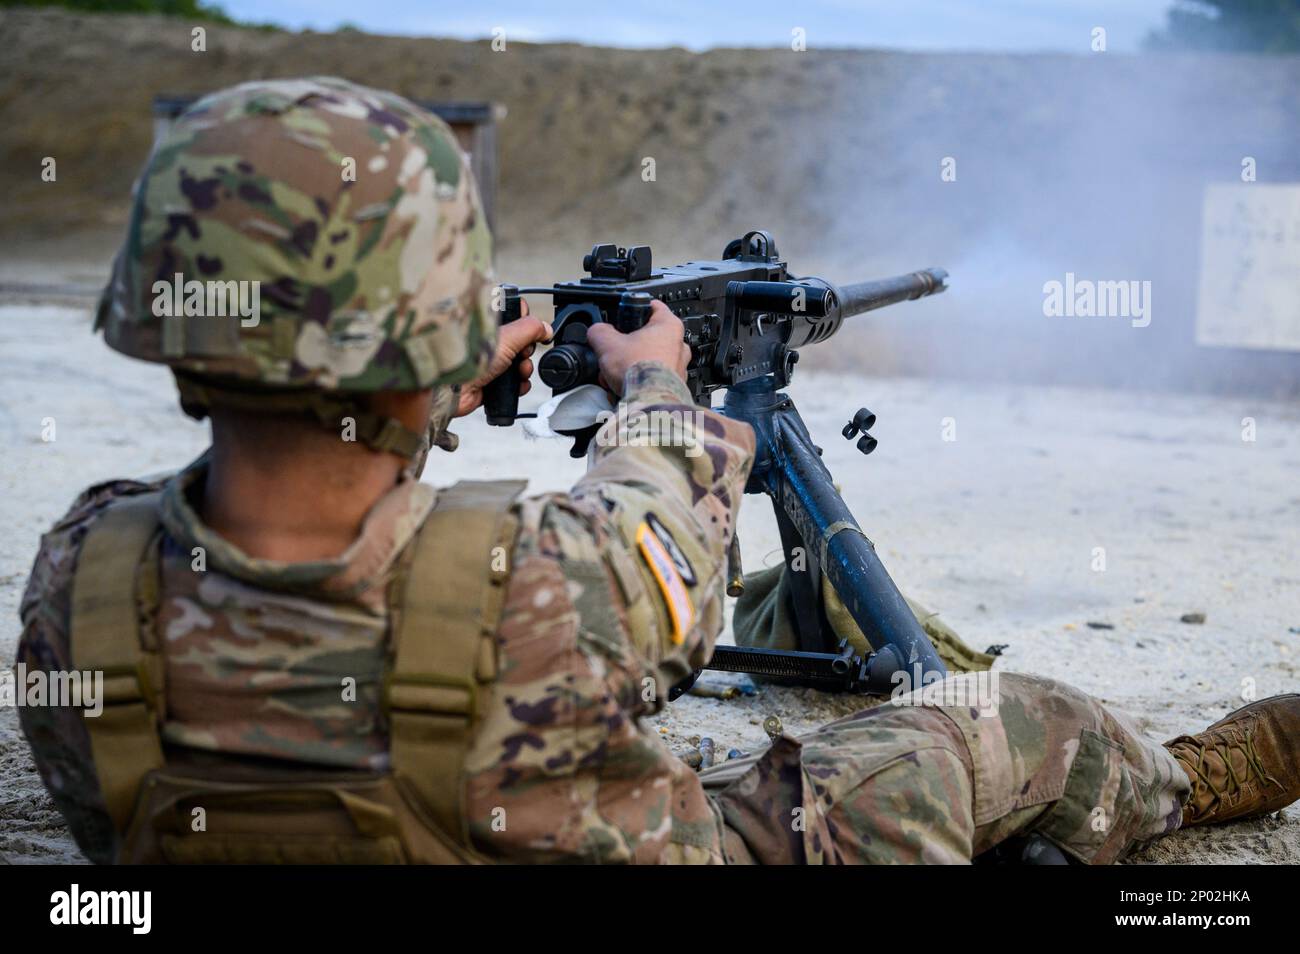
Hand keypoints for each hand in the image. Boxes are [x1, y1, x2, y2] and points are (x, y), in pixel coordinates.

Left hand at [455, 298, 552, 416]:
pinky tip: (517, 385)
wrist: (454, 390)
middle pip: (521, 341)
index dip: (527, 321)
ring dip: (525, 369)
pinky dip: (519, 385)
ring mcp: (490, 361)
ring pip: (519, 363)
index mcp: (490, 323)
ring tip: (519, 372)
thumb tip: (546, 328)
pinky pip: (513, 382)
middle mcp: (489, 341)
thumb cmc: (472, 359)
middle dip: (527, 350)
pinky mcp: (490, 382)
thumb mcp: (509, 336)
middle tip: (522, 353)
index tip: (531, 329)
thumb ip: (532, 328)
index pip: (514, 314)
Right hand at [584, 300, 689, 394]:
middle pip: (650, 336)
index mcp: (669, 326)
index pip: (654, 306)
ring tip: (616, 373)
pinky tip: (625, 386)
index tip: (627, 313)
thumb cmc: (638, 371)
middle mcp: (679, 345)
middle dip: (629, 345)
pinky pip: (654, 378)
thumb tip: (596, 331)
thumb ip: (600, 331)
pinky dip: (640, 381)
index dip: (636, 308)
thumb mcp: (607, 343)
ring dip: (632, 364)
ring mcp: (679, 367)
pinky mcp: (675, 386)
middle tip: (616, 351)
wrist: (649, 402)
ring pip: (651, 358)